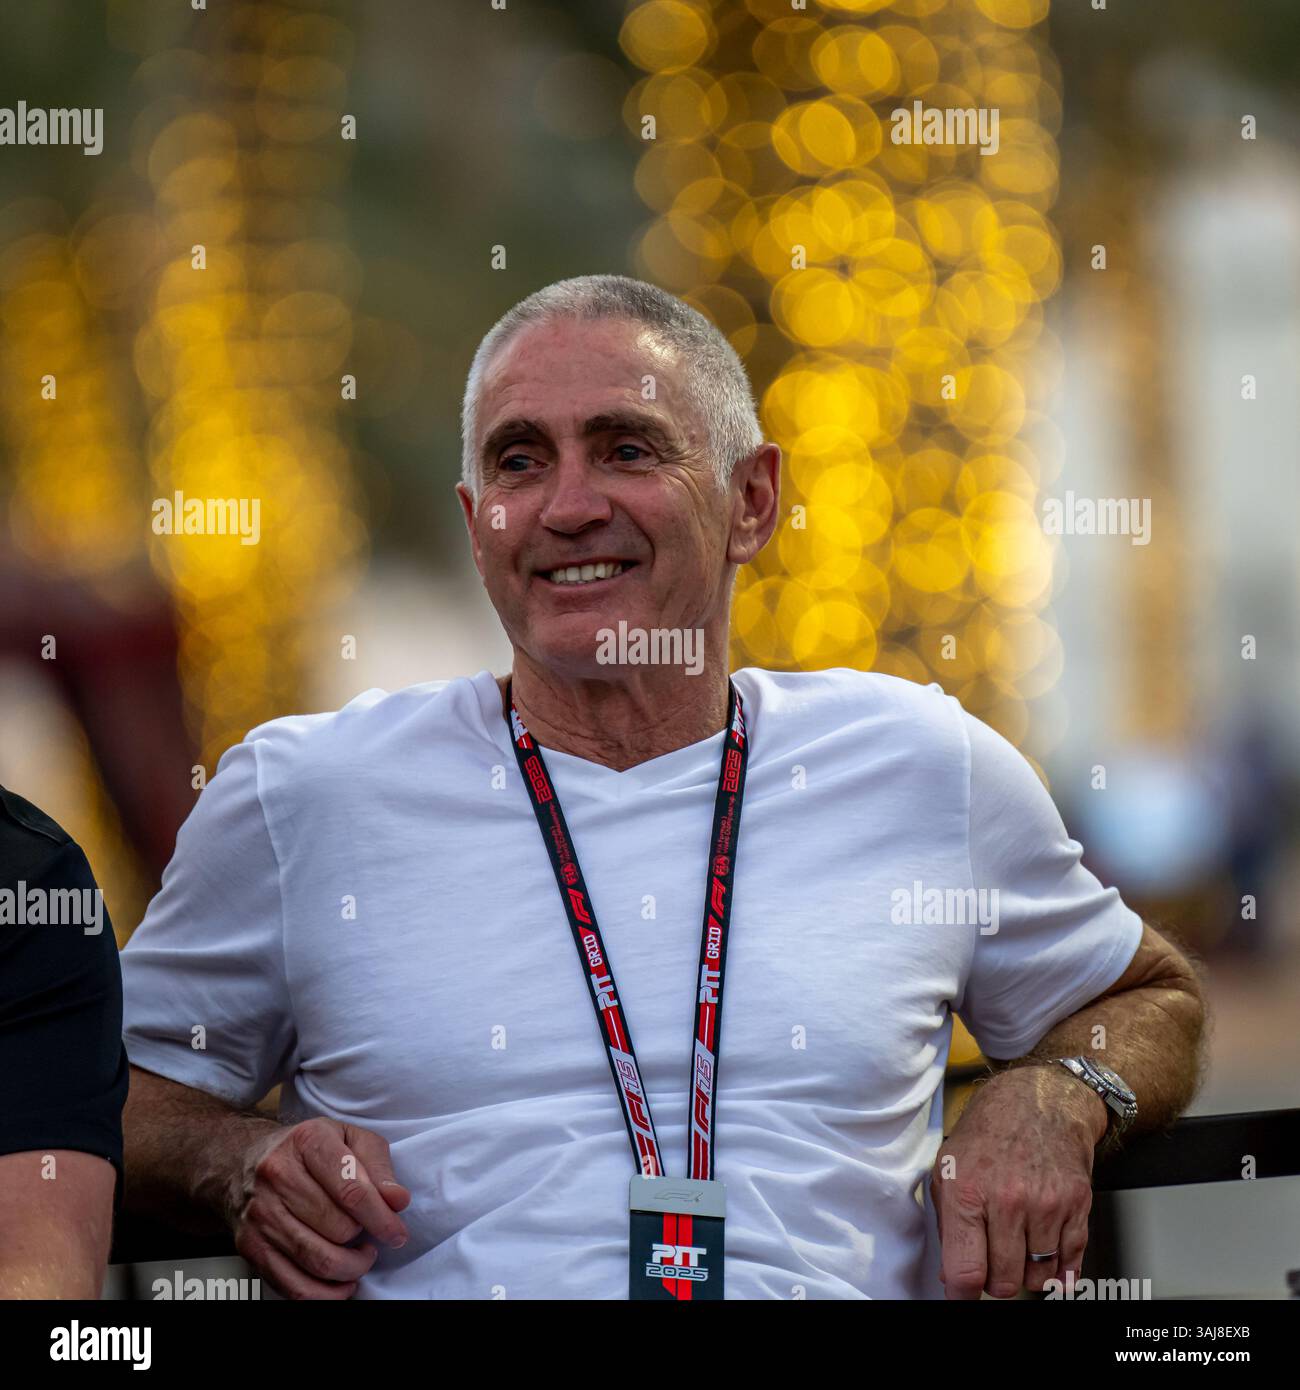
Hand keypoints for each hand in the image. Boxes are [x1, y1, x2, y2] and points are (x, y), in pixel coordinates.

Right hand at [227, 1117, 411, 1299]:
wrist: (243, 1162)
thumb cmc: (307, 1150)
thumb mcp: (348, 1138)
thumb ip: (377, 1166)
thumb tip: (398, 1200)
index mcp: (308, 1142)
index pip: (352, 1190)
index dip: (381, 1218)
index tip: (397, 1234)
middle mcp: (278, 1175)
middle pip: (336, 1227)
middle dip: (365, 1240)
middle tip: (373, 1238)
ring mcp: (260, 1214)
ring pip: (316, 1260)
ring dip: (349, 1269)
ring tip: (361, 1258)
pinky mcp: (250, 1245)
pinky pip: (291, 1285)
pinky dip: (324, 1294)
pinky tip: (341, 1283)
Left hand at [928, 1065, 1106, 1299]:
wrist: (1039, 1100)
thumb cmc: (990, 1131)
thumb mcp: (948, 1168)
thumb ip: (948, 1223)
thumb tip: (952, 1276)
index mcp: (968, 1191)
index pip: (965, 1271)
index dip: (961, 1294)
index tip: (961, 1296)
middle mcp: (1008, 1201)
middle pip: (1003, 1282)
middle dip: (994, 1280)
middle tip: (990, 1262)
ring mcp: (1047, 1205)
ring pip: (1036, 1277)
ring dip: (1025, 1272)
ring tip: (1015, 1247)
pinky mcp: (1077, 1206)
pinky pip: (1070, 1263)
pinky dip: (1058, 1271)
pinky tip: (1046, 1259)